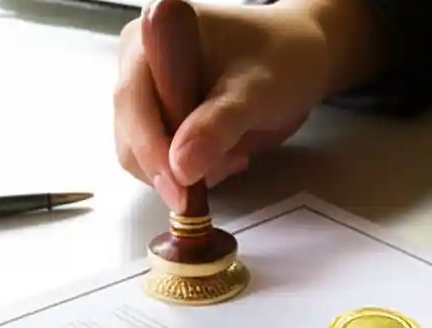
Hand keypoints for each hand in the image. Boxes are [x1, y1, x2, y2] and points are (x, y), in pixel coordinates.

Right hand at [113, 0, 383, 209]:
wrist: (301, 58)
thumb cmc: (283, 59)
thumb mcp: (257, 91)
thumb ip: (218, 125)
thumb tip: (180, 167)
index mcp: (154, 38)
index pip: (133, 101)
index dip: (151, 148)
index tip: (179, 186)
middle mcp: (139, 64)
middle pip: (130, 132)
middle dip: (171, 165)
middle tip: (224, 167)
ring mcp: (148, 94)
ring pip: (141, 153)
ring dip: (184, 171)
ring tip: (234, 153)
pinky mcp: (161, 119)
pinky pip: (160, 159)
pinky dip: (190, 170)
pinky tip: (227, 154)